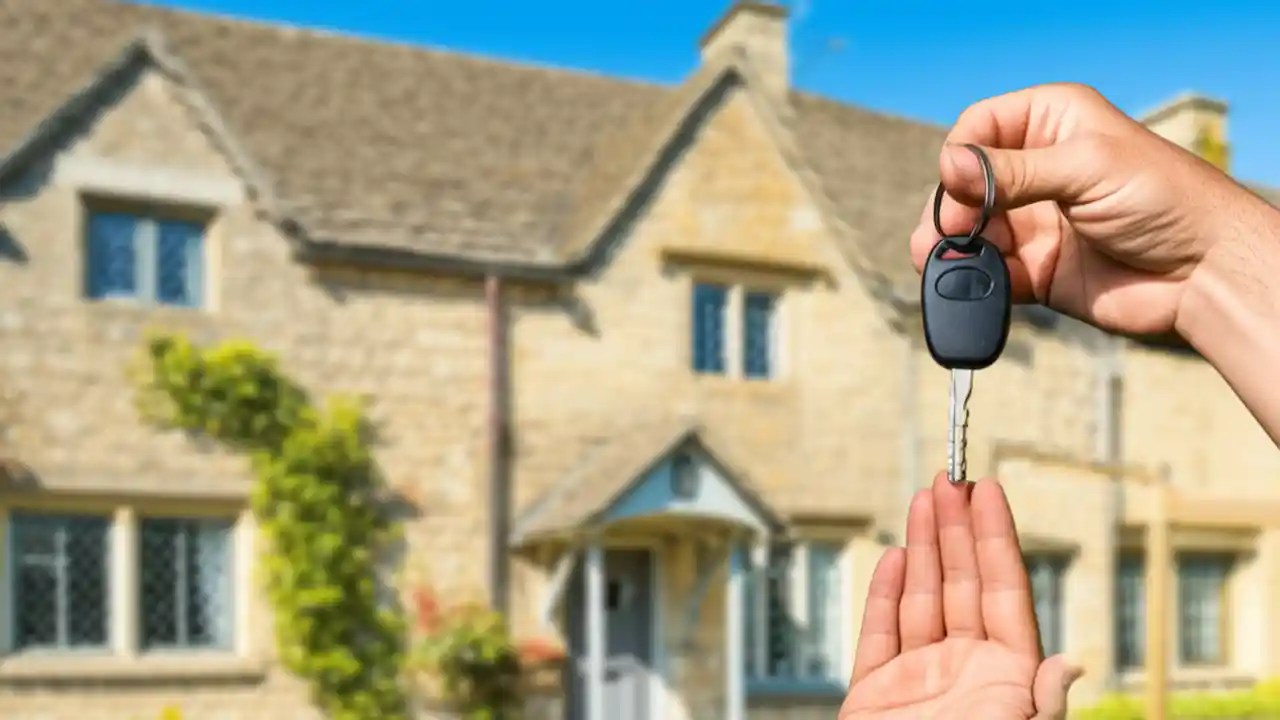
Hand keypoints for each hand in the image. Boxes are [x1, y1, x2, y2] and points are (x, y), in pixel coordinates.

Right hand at [840, 473, 1082, 719]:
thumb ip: (1045, 701)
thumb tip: (1070, 664)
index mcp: (1005, 675)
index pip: (1004, 590)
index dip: (995, 537)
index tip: (988, 492)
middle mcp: (964, 669)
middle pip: (962, 583)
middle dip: (956, 528)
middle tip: (951, 481)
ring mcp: (917, 677)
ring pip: (921, 598)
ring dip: (922, 546)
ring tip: (924, 500)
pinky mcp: (874, 690)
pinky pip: (878, 631)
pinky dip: (882, 593)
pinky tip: (894, 558)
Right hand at [908, 82, 1276, 337]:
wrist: (1206, 274)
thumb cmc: (1165, 200)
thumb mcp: (1086, 167)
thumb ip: (1013, 171)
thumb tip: (948, 166)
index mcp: (1051, 124)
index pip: (979, 128)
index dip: (960, 156)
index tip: (958, 185)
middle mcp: (1037, 170)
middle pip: (964, 184)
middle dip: (949, 208)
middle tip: (950, 234)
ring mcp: (1034, 222)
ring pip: (969, 231)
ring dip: (951, 249)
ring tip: (939, 264)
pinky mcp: (1035, 270)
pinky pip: (990, 274)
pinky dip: (976, 282)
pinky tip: (972, 287)